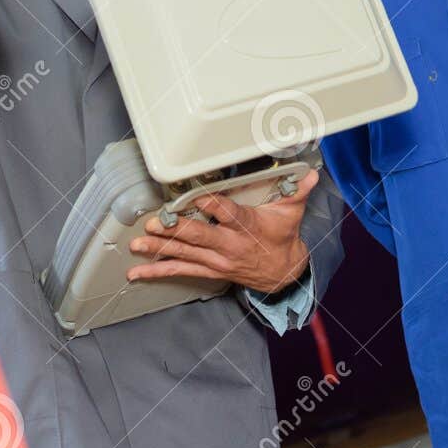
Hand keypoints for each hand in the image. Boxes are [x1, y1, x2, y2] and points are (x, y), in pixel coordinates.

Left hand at [127, 170, 317, 293]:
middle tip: (154, 224)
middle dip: (174, 230)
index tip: (196, 197)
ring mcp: (215, 260)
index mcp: (246, 227)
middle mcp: (228, 245)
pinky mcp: (207, 269)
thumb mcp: (291, 213)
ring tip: (137, 245)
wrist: (281, 273)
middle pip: (198, 237)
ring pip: (184, 254)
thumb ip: (297, 191)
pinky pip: (180, 271)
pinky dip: (157, 271)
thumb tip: (311, 174)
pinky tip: (136, 272)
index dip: (211, 205)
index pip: (227, 214)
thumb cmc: (281, 237)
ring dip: (159, 249)